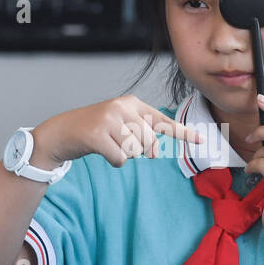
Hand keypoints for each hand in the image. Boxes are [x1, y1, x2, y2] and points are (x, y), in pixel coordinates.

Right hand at [32, 96, 203, 168]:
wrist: (62, 132)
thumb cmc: (97, 131)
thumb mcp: (121, 126)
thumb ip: (142, 135)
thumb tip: (154, 153)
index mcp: (132, 103)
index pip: (162, 120)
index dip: (182, 133)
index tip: (201, 140)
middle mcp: (122, 107)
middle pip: (149, 141)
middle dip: (140, 150)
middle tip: (123, 145)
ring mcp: (108, 119)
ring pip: (135, 151)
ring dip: (124, 155)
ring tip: (109, 145)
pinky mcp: (97, 134)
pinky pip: (120, 159)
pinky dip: (114, 161)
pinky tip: (101, 151)